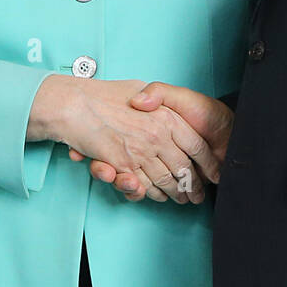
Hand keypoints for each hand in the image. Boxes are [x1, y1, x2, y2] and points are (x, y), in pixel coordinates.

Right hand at [31, 76, 218, 203]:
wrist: (71, 105)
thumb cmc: (106, 96)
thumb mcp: (138, 86)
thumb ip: (158, 93)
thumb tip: (157, 104)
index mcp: (167, 116)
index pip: (196, 145)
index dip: (208, 162)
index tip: (215, 174)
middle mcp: (156, 135)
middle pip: (184, 169)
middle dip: (193, 187)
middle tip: (198, 197)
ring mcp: (139, 151)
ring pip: (164, 181)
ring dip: (175, 194)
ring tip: (182, 200)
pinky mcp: (123, 165)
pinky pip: (141, 185)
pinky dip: (148, 193)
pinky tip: (153, 194)